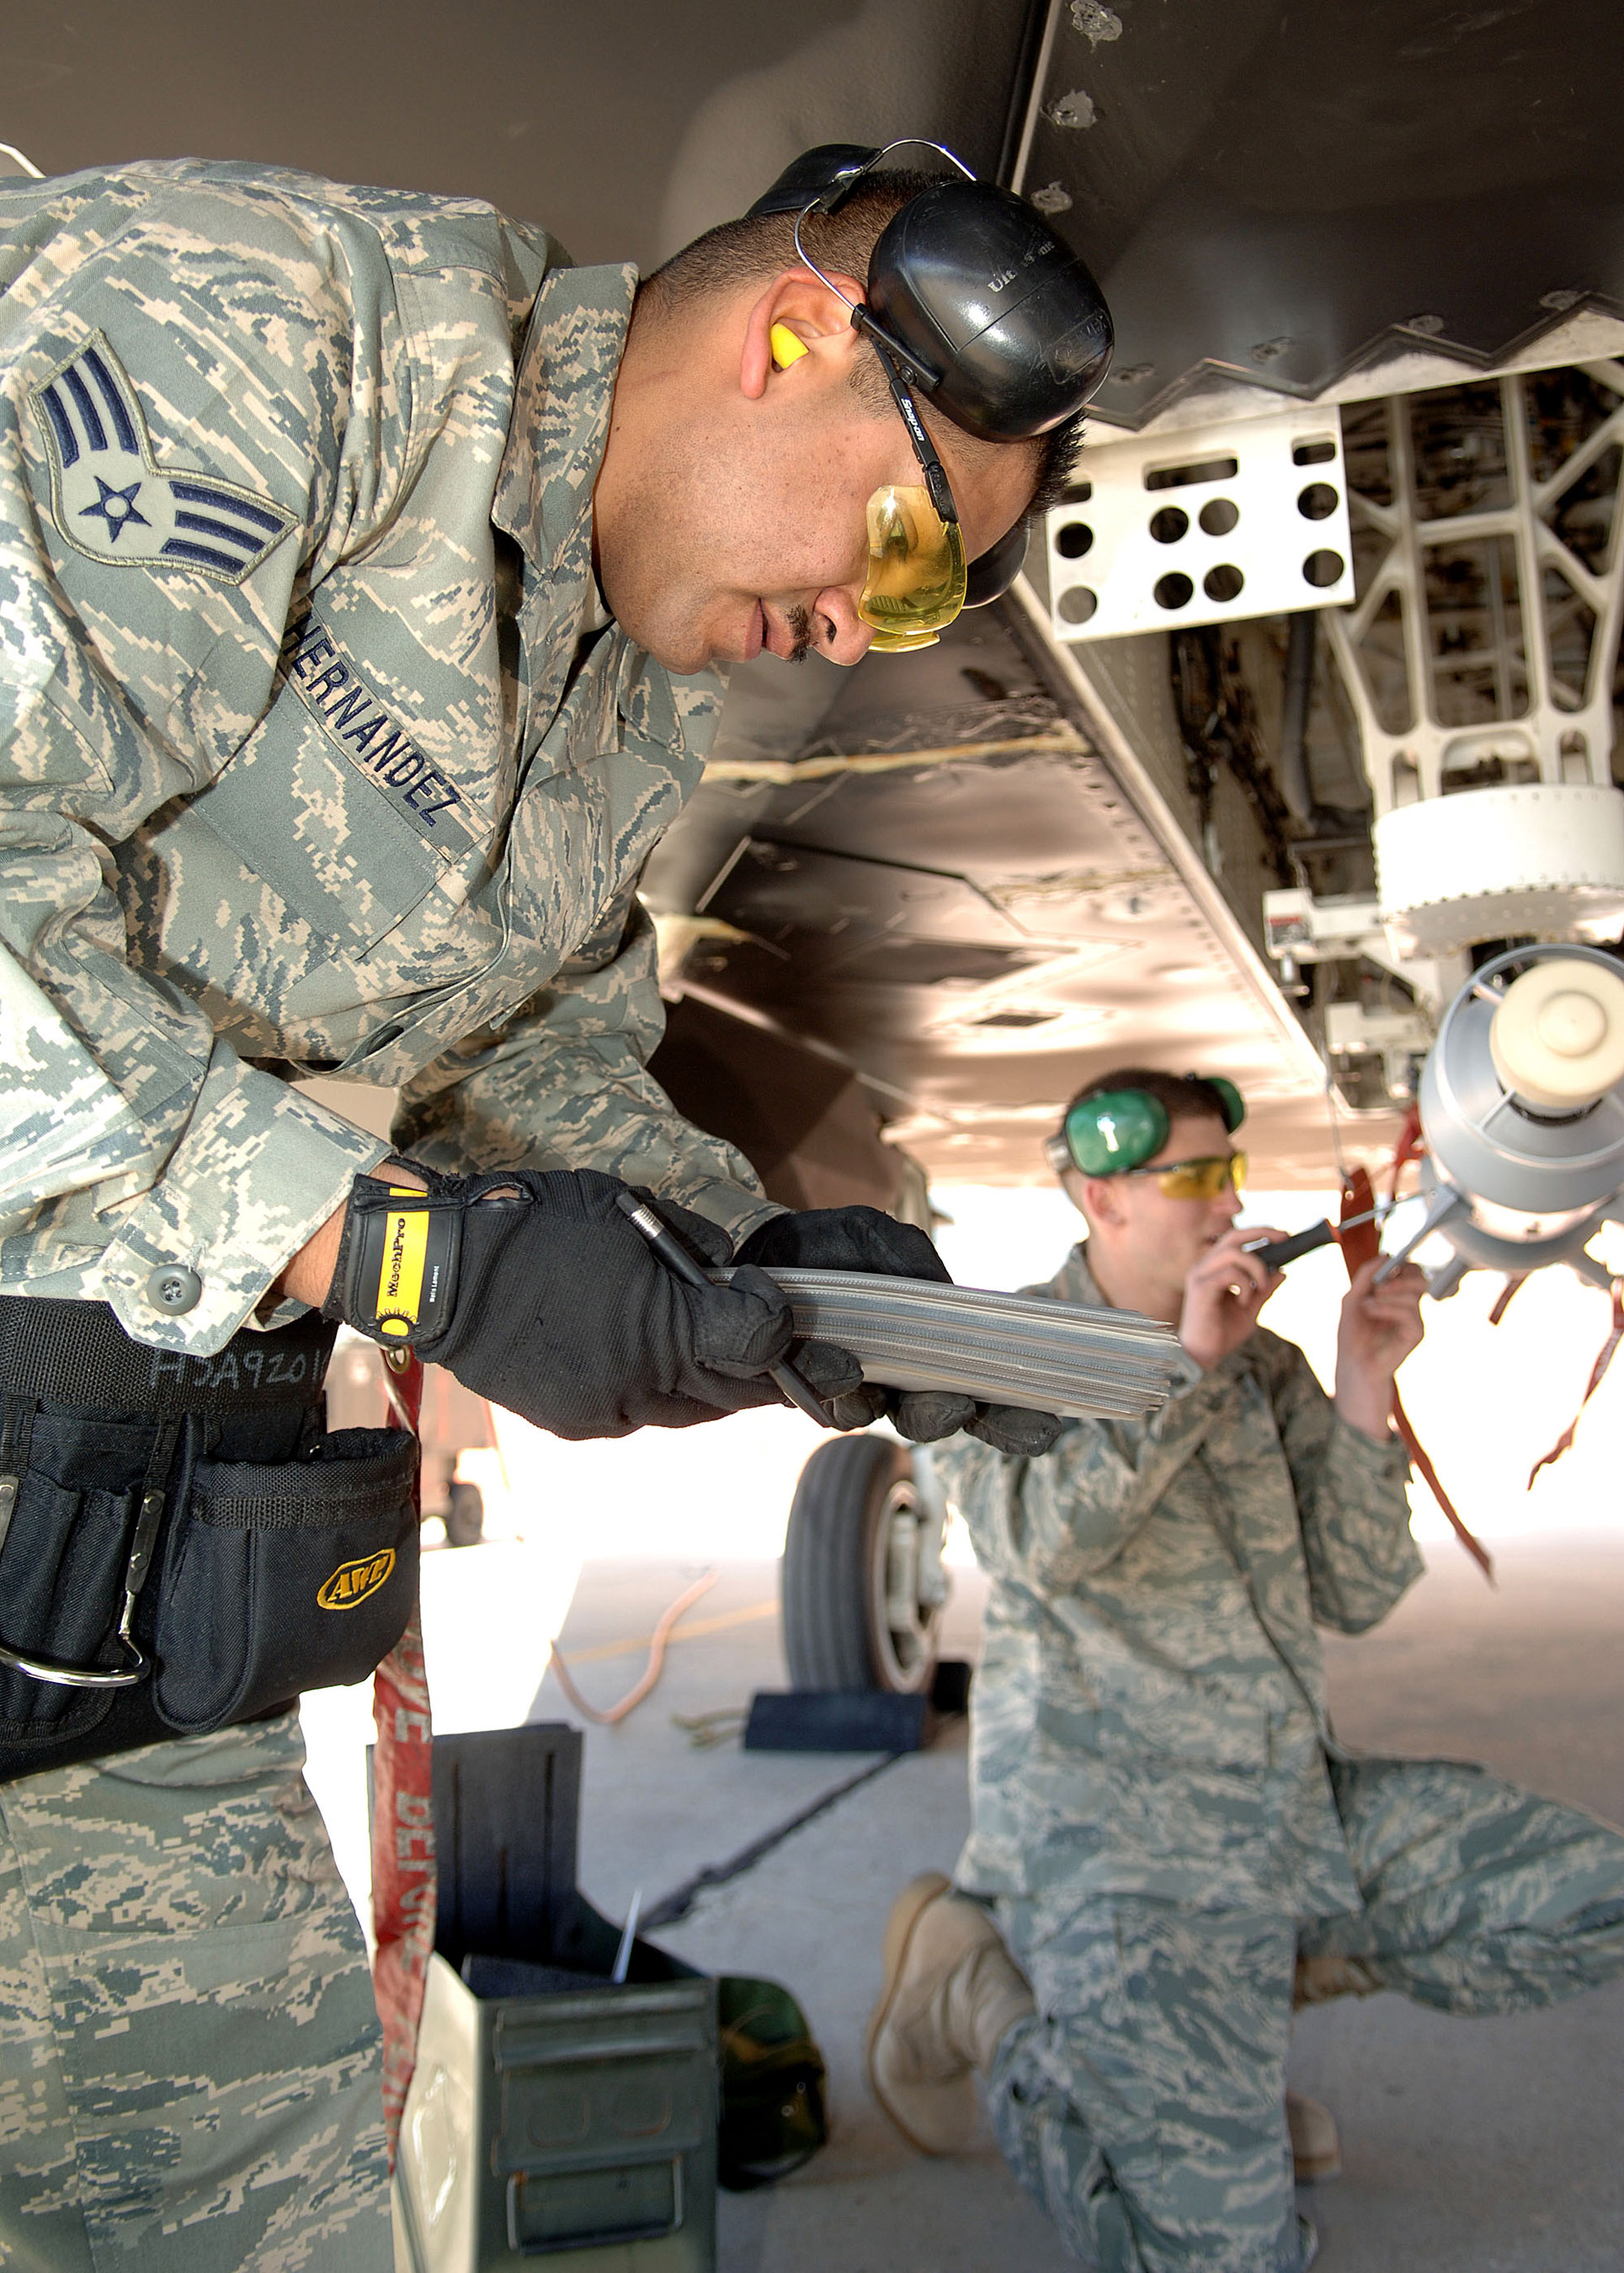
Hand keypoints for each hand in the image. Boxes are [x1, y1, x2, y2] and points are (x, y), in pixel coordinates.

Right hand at [326, 1166, 831, 1439]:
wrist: (438, 1269)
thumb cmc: (536, 1224)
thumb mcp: (631, 1212)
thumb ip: (694, 1249)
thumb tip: (733, 1278)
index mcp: (658, 1324)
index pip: (755, 1347)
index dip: (791, 1340)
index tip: (811, 1329)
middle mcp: (638, 1382)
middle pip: (732, 1391)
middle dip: (773, 1376)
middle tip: (815, 1367)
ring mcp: (603, 1409)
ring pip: (689, 1409)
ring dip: (719, 1387)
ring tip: (745, 1364)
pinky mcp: (573, 1420)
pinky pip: (641, 1413)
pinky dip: (665, 1392)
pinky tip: (669, 1366)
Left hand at [735, 1206, 1063, 1455]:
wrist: (757, 1252)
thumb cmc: (829, 1247)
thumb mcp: (874, 1237)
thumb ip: (910, 1258)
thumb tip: (944, 1294)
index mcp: (932, 1345)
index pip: (984, 1387)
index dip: (1015, 1413)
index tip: (1048, 1425)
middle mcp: (899, 1378)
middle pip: (939, 1416)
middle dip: (954, 1416)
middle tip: (961, 1404)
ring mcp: (854, 1389)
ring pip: (884, 1416)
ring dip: (897, 1409)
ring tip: (894, 1385)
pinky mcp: (808, 1393)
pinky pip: (830, 1406)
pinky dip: (838, 1394)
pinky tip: (842, 1376)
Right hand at [1178, 1225, 1285, 1370]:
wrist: (1202, 1355)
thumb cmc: (1221, 1333)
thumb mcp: (1250, 1309)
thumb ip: (1264, 1290)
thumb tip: (1282, 1271)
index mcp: (1214, 1269)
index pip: (1235, 1240)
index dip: (1259, 1233)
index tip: (1283, 1237)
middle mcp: (1204, 1267)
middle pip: (1233, 1236)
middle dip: (1261, 1232)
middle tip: (1283, 1239)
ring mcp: (1200, 1275)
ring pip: (1234, 1252)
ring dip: (1256, 1268)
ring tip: (1261, 1288)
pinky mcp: (1201, 1288)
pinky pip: (1230, 1274)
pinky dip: (1245, 1285)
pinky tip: (1244, 1302)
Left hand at [1334, 1257, 1425, 1440]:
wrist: (1353, 1362)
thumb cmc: (1353, 1333)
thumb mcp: (1353, 1298)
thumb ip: (1367, 1275)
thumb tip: (1386, 1254)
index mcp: (1396, 1294)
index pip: (1411, 1269)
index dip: (1401, 1264)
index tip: (1385, 1267)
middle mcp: (1408, 1304)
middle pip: (1420, 1277)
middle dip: (1400, 1277)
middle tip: (1378, 1286)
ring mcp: (1414, 1319)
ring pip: (1414, 1293)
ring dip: (1387, 1295)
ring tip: (1367, 1305)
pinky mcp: (1416, 1333)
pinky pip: (1410, 1313)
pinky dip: (1388, 1308)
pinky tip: (1371, 1312)